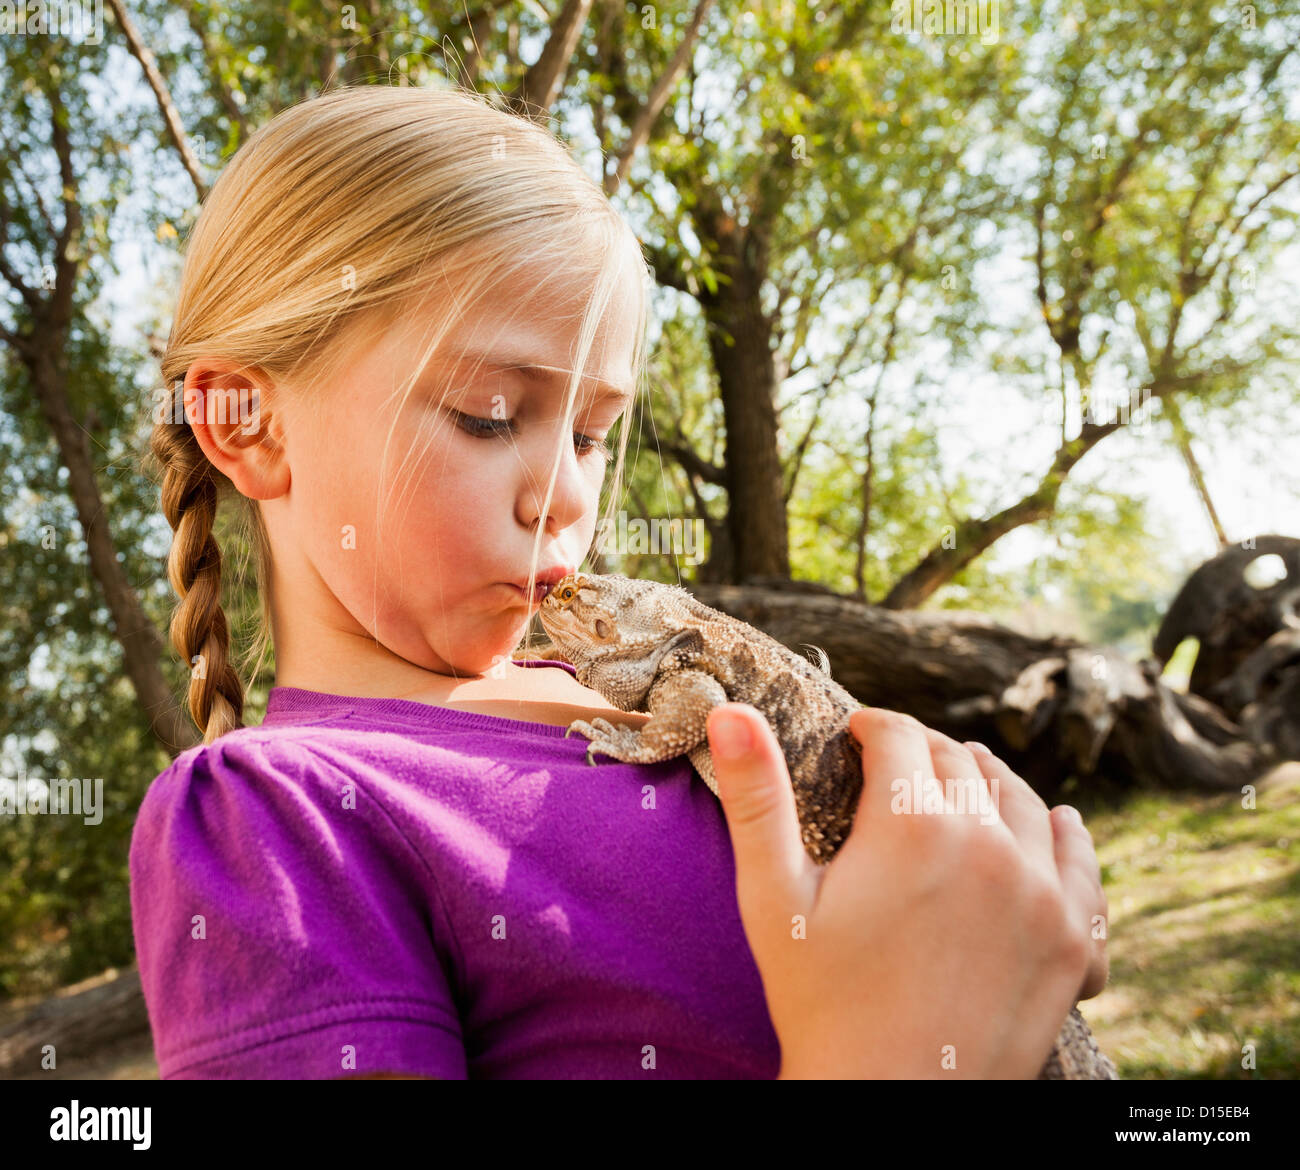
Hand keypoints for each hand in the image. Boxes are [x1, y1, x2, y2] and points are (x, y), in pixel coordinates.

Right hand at [705, 703, 1102, 1078]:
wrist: (890, 1105)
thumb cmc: (820, 1002)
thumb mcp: (773, 897)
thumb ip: (756, 796)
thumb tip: (730, 710)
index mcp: (912, 825)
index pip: (898, 736)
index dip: (871, 726)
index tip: (856, 732)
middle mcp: (987, 845)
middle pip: (958, 760)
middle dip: (921, 751)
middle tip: (896, 762)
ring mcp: (1040, 892)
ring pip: (1018, 799)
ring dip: (985, 781)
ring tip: (961, 781)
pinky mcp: (1074, 939)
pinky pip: (1080, 862)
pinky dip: (1063, 834)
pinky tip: (1053, 824)